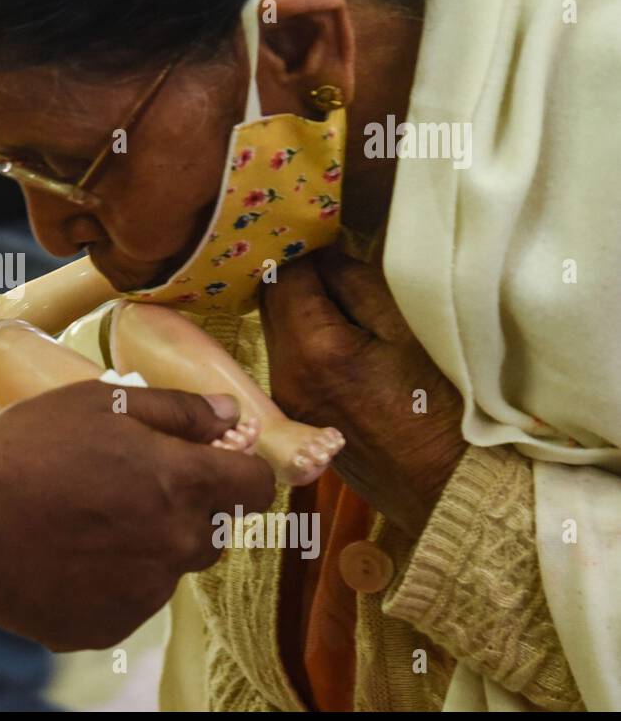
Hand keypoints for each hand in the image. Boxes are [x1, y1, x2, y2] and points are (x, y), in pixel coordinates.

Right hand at [0, 381, 274, 650]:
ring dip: (148, 544)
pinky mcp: (112, 626)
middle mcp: (177, 544)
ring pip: (170, 566)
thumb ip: (177, 410)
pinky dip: (111, 580)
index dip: (239, 469)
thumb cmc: (29, 452)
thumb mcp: (101, 403)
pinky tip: (69, 555)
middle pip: (215, 530)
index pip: (255, 485)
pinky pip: (130, 600)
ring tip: (89, 522)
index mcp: (183, 484)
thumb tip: (231, 415)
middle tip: (128, 487)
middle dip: (187, 507)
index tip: (212, 463)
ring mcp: (146, 592)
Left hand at [261, 248, 467, 536]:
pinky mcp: (294, 416)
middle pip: (270, 304)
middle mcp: (285, 374)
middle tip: (326, 250)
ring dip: (296, 306)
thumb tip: (327, 254)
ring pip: (276, 331)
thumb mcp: (410, 333)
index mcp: (313, 349)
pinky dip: (300, 335)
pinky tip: (333, 329)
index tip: (324, 230)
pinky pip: (286, 359)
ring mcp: (285, 398)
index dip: (303, 248)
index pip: (285, 277)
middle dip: (293, 274)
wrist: (449, 490)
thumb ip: (360, 286)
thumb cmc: (445, 408)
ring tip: (334, 288)